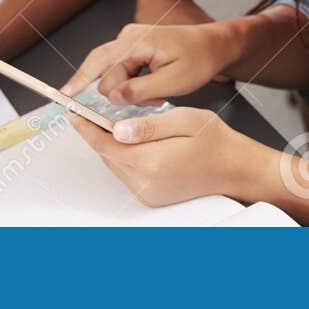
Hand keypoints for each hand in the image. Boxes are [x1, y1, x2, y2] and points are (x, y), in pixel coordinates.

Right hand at [61, 21, 237, 104]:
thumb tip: (111, 96)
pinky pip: (121, 70)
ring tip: (156, 97)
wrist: (212, 45)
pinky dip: (133, 84)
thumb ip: (140, 90)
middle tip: (150, 102)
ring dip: (129, 90)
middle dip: (119, 93)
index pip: (102, 69)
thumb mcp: (173, 81)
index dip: (89, 87)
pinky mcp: (132, 47)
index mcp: (136, 42)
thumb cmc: (198, 59)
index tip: (64, 98)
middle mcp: (127, 37)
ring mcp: (129, 40)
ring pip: (113, 74)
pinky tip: (153, 91)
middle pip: (102, 70)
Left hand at [70, 107, 256, 207]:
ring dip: (111, 145)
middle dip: (97, 133)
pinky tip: (132, 141)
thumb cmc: (215, 141)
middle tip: (88, 113)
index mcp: (152, 162)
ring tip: (112, 123)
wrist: (236, 169)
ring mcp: (149, 194)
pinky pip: (128, 174)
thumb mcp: (184, 120)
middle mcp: (146, 184)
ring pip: (116, 165)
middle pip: (108, 155)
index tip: (73, 112)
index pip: (106, 144)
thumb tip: (117, 129)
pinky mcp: (152, 197)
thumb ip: (148, 125)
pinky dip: (124, 156)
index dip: (86, 127)